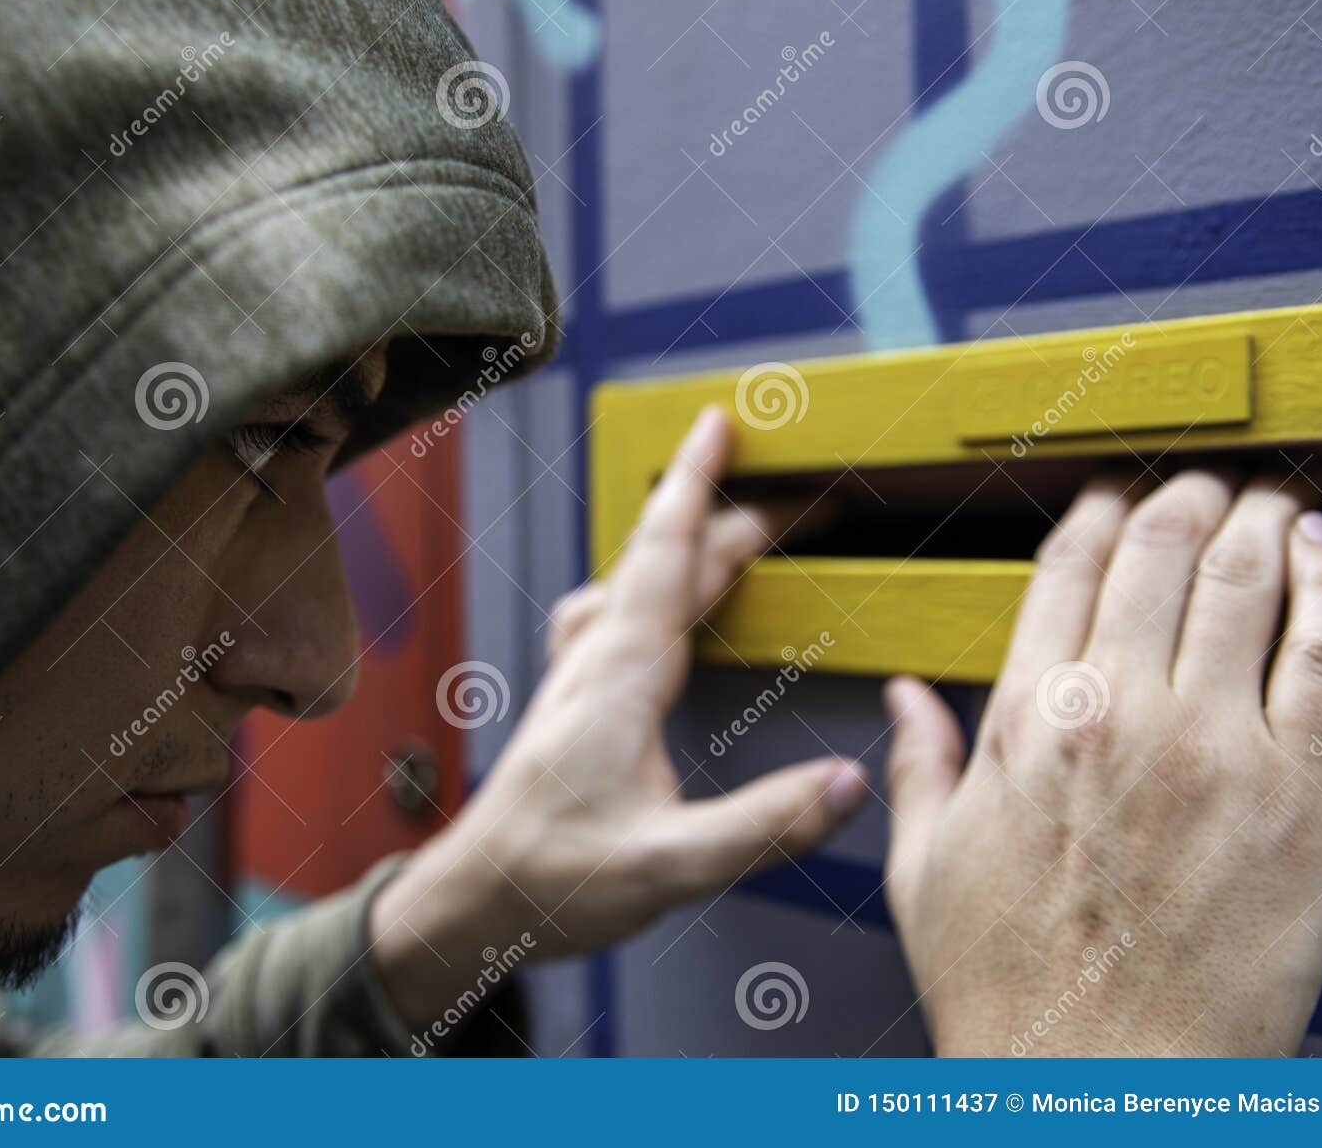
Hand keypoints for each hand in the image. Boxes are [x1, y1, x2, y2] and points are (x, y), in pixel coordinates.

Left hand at [371, 407, 869, 1023]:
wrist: (473, 899)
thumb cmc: (549, 878)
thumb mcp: (667, 864)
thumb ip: (760, 825)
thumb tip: (849, 784)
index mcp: (620, 675)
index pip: (667, 555)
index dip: (696, 484)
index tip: (717, 423)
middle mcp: (596, 660)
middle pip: (668, 561)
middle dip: (732, 517)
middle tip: (799, 500)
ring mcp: (580, 677)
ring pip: (639, 582)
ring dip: (689, 547)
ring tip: (735, 533)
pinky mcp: (575, 701)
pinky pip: (618, 614)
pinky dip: (653, 585)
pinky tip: (658, 608)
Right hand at [882, 471, 1321, 1055]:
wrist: (1098, 1086)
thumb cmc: (1012, 990)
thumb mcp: (922, 872)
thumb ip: (918, 769)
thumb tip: (907, 704)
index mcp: (1024, 721)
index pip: (1068, 568)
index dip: (1099, 512)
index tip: (1116, 495)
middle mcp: (1116, 712)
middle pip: (1162, 549)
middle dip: (1188, 495)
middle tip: (1208, 483)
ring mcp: (1212, 745)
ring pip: (1246, 578)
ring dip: (1263, 516)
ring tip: (1275, 499)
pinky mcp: (1298, 794)